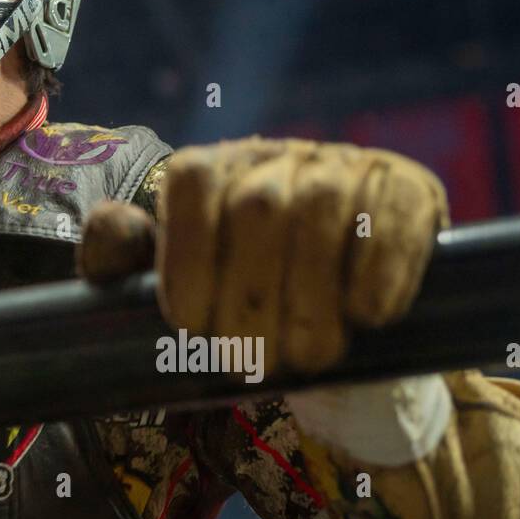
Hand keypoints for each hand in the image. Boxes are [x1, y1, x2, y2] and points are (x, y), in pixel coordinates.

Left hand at [79, 136, 449, 373]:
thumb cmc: (233, 297)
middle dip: (250, 297)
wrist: (333, 311)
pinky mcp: (405, 188)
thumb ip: (123, 256)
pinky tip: (366, 316)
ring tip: (304, 357)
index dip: (186, 259)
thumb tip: (114, 227)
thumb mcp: (168, 279)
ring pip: (322, 211)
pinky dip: (379, 272)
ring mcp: (342, 164)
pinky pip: (394, 218)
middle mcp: (273, 156)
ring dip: (313, 297)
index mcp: (210, 169)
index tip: (189, 327)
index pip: (189, 185)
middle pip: (257, 208)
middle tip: (250, 362)